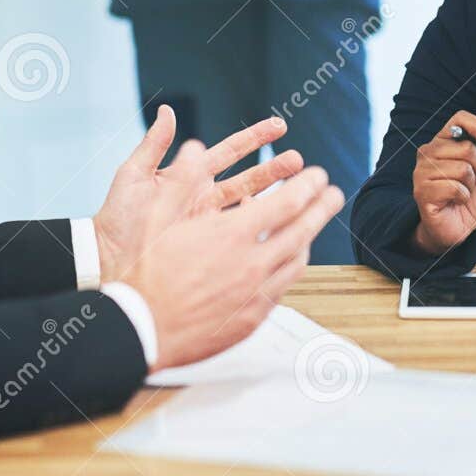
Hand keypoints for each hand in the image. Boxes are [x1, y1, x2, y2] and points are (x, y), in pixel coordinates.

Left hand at [92, 106, 302, 283]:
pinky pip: (238, 235)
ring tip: (299, 188)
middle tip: (301, 162)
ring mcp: (207, 223)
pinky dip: (257, 228)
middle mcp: (202, 197)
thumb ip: (153, 145)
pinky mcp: (206, 246)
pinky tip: (276, 224)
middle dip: (275, 169)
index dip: (255, 139)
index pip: (229, 152)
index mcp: (187, 177)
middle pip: (248, 178)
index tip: (280, 127)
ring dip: (273, 196)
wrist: (104, 258)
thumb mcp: (133, 177)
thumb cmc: (116, 218)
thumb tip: (166, 113)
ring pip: (249, 206)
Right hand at [125, 165, 345, 370]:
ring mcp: (254, 294)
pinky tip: (284, 261)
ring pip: (297, 262)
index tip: (319, 175)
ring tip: (312, 226)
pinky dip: (289, 268)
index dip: (308, 185)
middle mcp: (251, 264)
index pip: (287, 203)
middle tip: (334, 193)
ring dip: (309, 239)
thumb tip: (194, 147)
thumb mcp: (158, 218)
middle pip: (302, 230)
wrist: (141, 328)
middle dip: (322, 208)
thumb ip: (182, 180)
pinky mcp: (251, 319)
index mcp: (232, 235)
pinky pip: (282, 289)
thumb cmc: (145, 273)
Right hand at [411, 110, 475, 253]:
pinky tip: (455, 201)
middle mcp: (428, 152)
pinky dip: (463, 197)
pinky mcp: (422, 191)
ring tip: (461, 192)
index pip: (460, 118)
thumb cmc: (468, 197)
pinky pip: (455, 187)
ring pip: (462, 168)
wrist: (455, 227)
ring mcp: (422, 171)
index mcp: (443, 142)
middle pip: (467, 148)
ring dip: (470, 185)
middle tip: (470, 181)